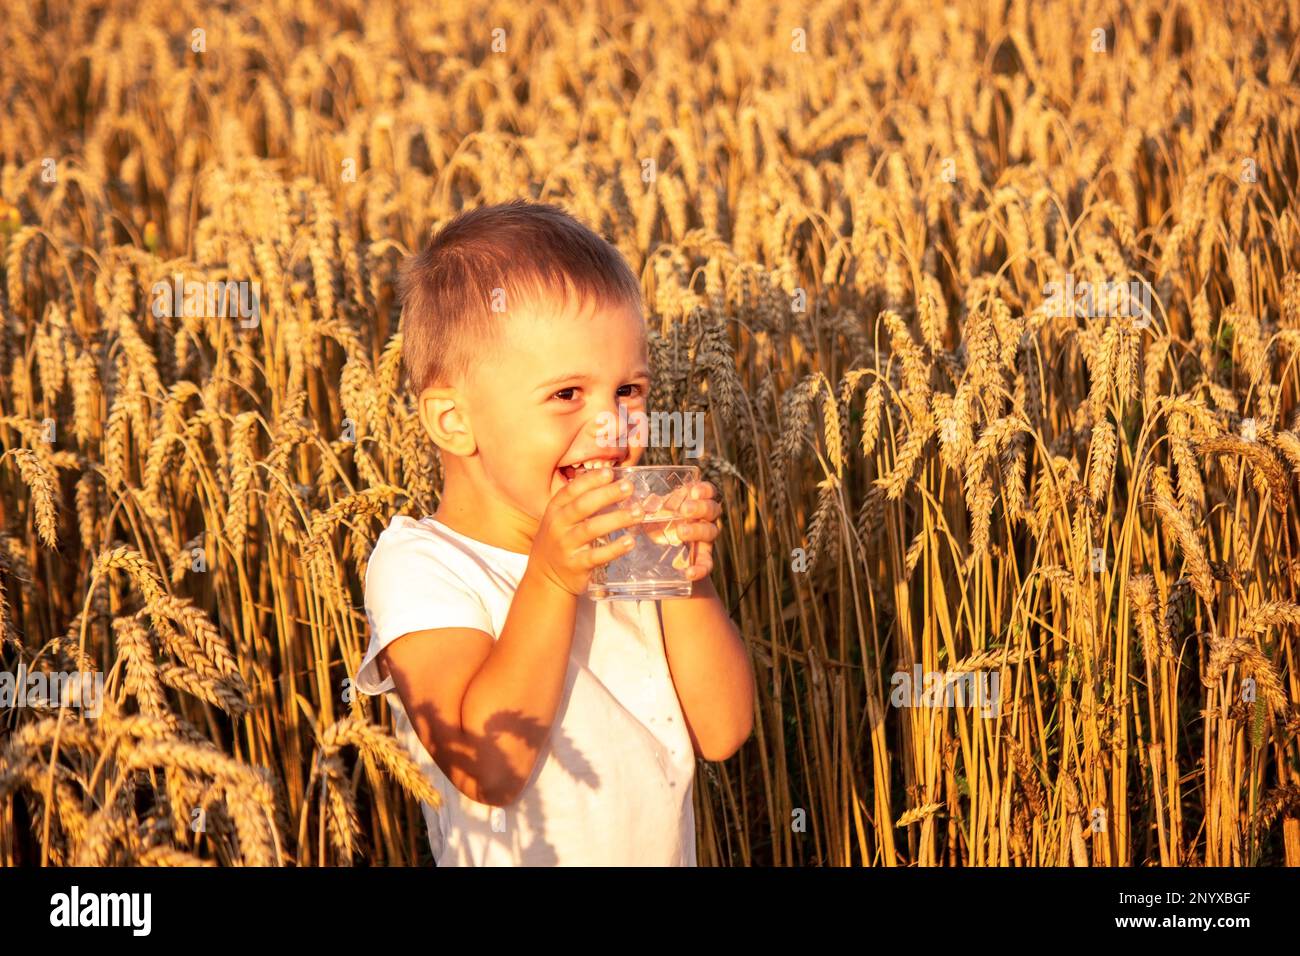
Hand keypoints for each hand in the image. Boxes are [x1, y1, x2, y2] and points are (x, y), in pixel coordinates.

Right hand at [529, 468, 643, 596]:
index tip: (610, 472)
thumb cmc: (560, 542)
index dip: (591, 480)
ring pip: (591, 529)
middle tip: (628, 487)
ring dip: (616, 519)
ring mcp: (566, 546)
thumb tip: (615, 485)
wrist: (545, 578)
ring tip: (638, 512)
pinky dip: (614, 548)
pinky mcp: (576, 565)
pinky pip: (597, 556)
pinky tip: (630, 541)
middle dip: (607, 494)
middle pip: (582, 506)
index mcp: (555, 510)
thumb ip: (581, 504)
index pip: (571, 490)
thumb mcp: (561, 520)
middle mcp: (558, 526)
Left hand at [645, 479, 720, 580]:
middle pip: (712, 509)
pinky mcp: (702, 558)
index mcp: (696, 503)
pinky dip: (701, 568)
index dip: (705, 489)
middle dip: (700, 507)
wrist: (665, 555)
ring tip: (681, 532)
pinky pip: (707, 563)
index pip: (709, 491)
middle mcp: (705, 519)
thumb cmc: (659, 525)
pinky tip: (689, 573)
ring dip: (698, 530)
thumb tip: (626, 501)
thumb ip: (646, 506)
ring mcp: (705, 539)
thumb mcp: (654, 514)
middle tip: (684, 510)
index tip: (693, 491)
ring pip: (711, 531)